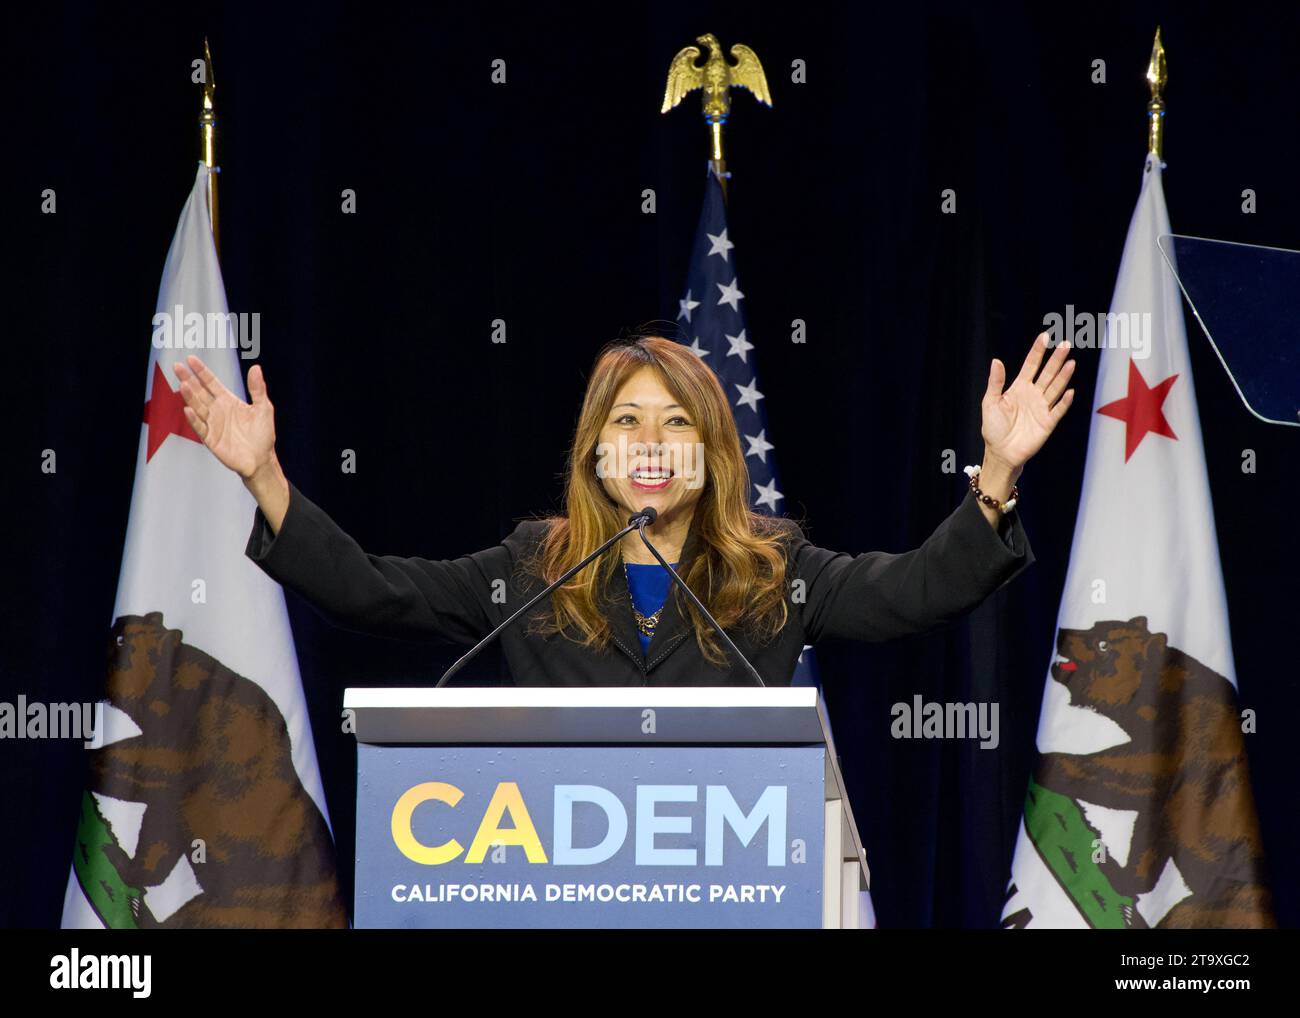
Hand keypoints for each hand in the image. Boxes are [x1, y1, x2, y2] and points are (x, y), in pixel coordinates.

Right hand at [173, 355, 276, 478]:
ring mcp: (212, 424)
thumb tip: (256, 367)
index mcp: (228, 400)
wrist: (261, 459)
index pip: (211, 382)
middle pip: (199, 392)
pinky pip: (200, 427)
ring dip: (190, 397)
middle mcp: (217, 410)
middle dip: (188, 379)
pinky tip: (188, 410)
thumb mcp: (263, 408)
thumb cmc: (262, 434)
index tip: (190, 359)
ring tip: (183, 385)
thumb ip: (257, 389)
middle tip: (177, 367)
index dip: (201, 371)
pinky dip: (194, 419)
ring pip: (197, 407)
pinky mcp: (211, 439)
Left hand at [981, 332, 1074, 473]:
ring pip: (1055, 388)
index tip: (1045, 336)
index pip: (1031, 365)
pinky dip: (1064, 402)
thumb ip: (995, 383)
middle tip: (1066, 344)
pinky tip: (1070, 392)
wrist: (1000, 453)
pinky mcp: (1048, 423)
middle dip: (1056, 359)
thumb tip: (996, 361)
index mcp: (1019, 388)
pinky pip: (1058, 410)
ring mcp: (1042, 408)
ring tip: (1071, 363)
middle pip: (1047, 373)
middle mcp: (1033, 395)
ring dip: (1063, 376)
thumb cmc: (994, 428)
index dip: (1037, 351)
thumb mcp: (990, 403)